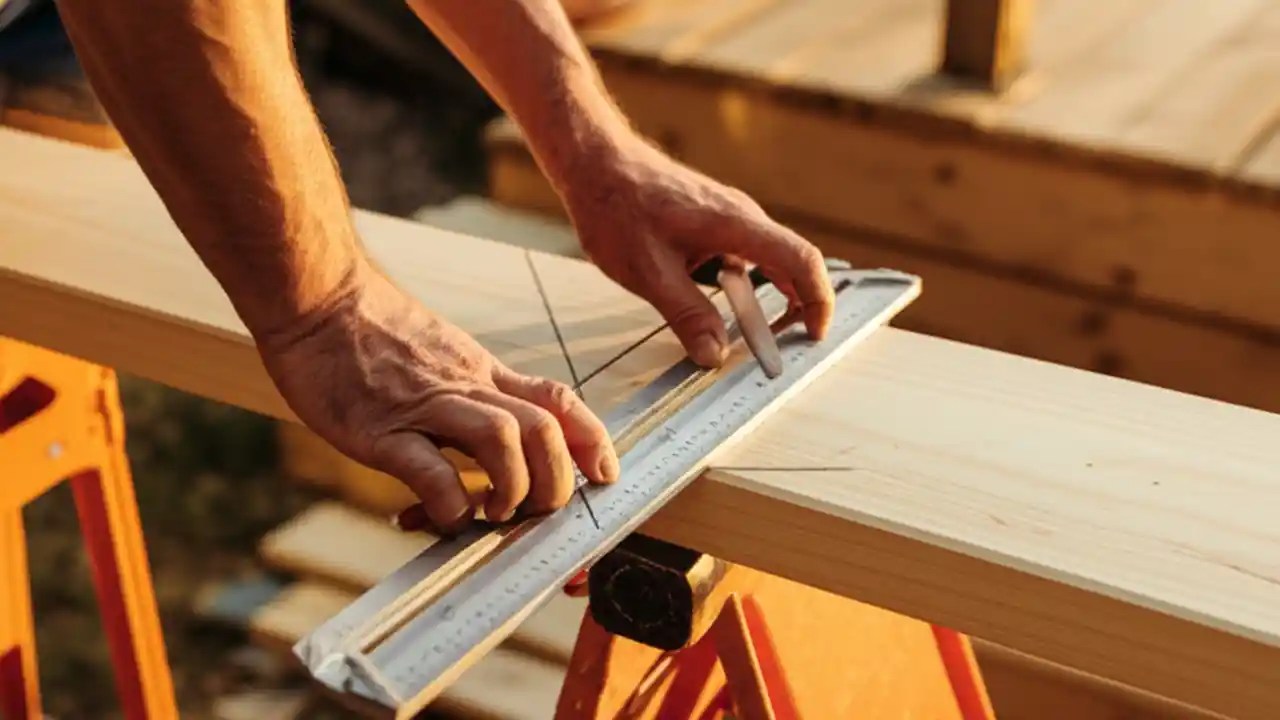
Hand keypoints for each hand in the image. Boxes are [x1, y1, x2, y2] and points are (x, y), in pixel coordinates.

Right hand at [257, 266, 618, 533]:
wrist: (315, 294)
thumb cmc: (368, 329)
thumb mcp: (440, 352)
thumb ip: (468, 391)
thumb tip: (490, 444)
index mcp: (481, 371)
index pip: (557, 400)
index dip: (592, 439)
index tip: (605, 473)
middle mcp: (464, 386)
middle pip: (544, 429)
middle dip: (557, 480)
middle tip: (536, 511)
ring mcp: (425, 406)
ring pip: (504, 441)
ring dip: (513, 489)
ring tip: (493, 512)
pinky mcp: (380, 429)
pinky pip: (431, 471)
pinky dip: (450, 504)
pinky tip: (444, 517)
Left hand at [564, 138, 833, 366]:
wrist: (595, 162)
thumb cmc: (617, 204)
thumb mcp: (648, 272)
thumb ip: (687, 315)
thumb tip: (714, 354)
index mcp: (736, 224)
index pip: (801, 259)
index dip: (818, 300)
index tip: (814, 335)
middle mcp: (742, 216)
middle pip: (793, 262)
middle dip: (798, 307)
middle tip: (783, 347)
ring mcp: (730, 217)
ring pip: (767, 261)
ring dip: (769, 298)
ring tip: (753, 335)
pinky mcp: (714, 221)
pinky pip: (745, 256)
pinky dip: (746, 286)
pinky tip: (722, 307)